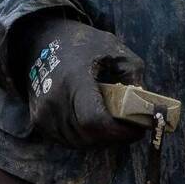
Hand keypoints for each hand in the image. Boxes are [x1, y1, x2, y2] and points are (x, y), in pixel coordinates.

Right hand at [11, 15, 148, 146]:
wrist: (44, 40)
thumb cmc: (84, 44)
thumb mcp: (116, 50)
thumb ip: (133, 77)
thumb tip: (146, 107)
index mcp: (73, 80)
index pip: (94, 120)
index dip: (119, 131)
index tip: (139, 129)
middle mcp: (53, 100)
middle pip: (88, 136)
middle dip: (115, 137)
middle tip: (132, 129)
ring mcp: (42, 113)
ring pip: (78, 143)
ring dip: (100, 140)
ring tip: (116, 127)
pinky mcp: (38, 121)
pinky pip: (67, 140)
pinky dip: (85, 138)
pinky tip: (98, 125)